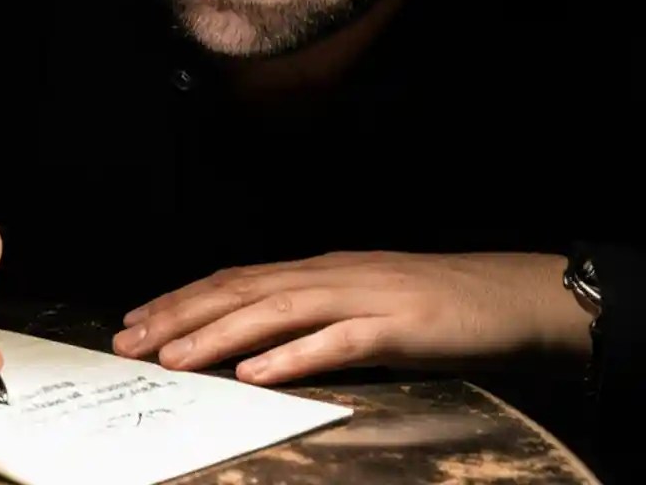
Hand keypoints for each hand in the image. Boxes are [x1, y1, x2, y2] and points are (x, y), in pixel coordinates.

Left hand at [112, 251, 592, 384]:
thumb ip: (310, 317)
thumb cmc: (437, 306)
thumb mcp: (360, 304)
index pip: (233, 282)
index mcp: (318, 272)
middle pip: (240, 292)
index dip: (181, 300)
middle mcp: (330, 276)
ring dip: (220, 337)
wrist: (517, 296)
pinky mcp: (399, 327)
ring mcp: (364, 298)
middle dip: (179, 317)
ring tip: (173, 358)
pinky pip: (339, 342)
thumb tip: (253, 342)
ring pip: (276, 313)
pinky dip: (294, 356)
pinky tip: (257, 374)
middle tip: (128, 341)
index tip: (135, 320)